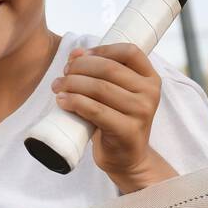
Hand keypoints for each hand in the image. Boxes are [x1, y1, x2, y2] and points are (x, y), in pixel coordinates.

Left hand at [50, 44, 172, 191]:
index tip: (79, 56)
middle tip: (63, 74)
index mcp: (150, 78)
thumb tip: (75, 54)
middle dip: (80, 68)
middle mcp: (150, 93)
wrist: (126, 157)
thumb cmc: (116, 119)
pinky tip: (62, 101)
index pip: (129, 51)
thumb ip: (100, 71)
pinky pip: (96, 110)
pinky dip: (75, 102)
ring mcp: (142, 112)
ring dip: (72, 84)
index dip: (101, 50)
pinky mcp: (128, 131)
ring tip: (57, 87)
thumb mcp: (115, 92)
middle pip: (109, 68)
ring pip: (100, 88)